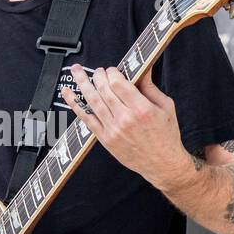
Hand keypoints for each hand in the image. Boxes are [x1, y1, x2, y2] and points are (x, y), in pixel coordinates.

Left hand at [60, 64, 188, 189]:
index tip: (112, 70)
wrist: (162, 164)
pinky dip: (76, 105)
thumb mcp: (165, 107)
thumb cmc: (166, 136)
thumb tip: (142, 69)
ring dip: (82, 84)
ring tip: (76, 72)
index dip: (112, 73)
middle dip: (98, 76)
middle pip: (104, 90)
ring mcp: (113, 130)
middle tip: (98, 71)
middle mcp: (125, 119)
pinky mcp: (105, 139)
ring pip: (93, 102)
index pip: (118, 83)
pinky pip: (87, 119)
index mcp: (142, 109)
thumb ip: (150, 87)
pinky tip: (68, 94)